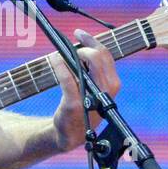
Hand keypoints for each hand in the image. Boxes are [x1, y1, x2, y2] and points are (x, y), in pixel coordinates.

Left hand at [51, 29, 120, 151]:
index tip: (80, 34)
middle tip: (73, 47)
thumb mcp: (94, 88)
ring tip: (63, 55)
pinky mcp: (75, 104)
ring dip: (73, 54)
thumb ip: (93, 70)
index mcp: (112, 85)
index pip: (106, 56)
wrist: (70, 134)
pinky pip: (68, 78)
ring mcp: (92, 98)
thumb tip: (83, 46)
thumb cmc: (82, 107)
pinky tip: (54, 59)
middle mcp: (107, 91)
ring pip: (88, 64)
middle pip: (99, 57)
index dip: (93, 41)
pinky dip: (60, 65)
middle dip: (84, 46)